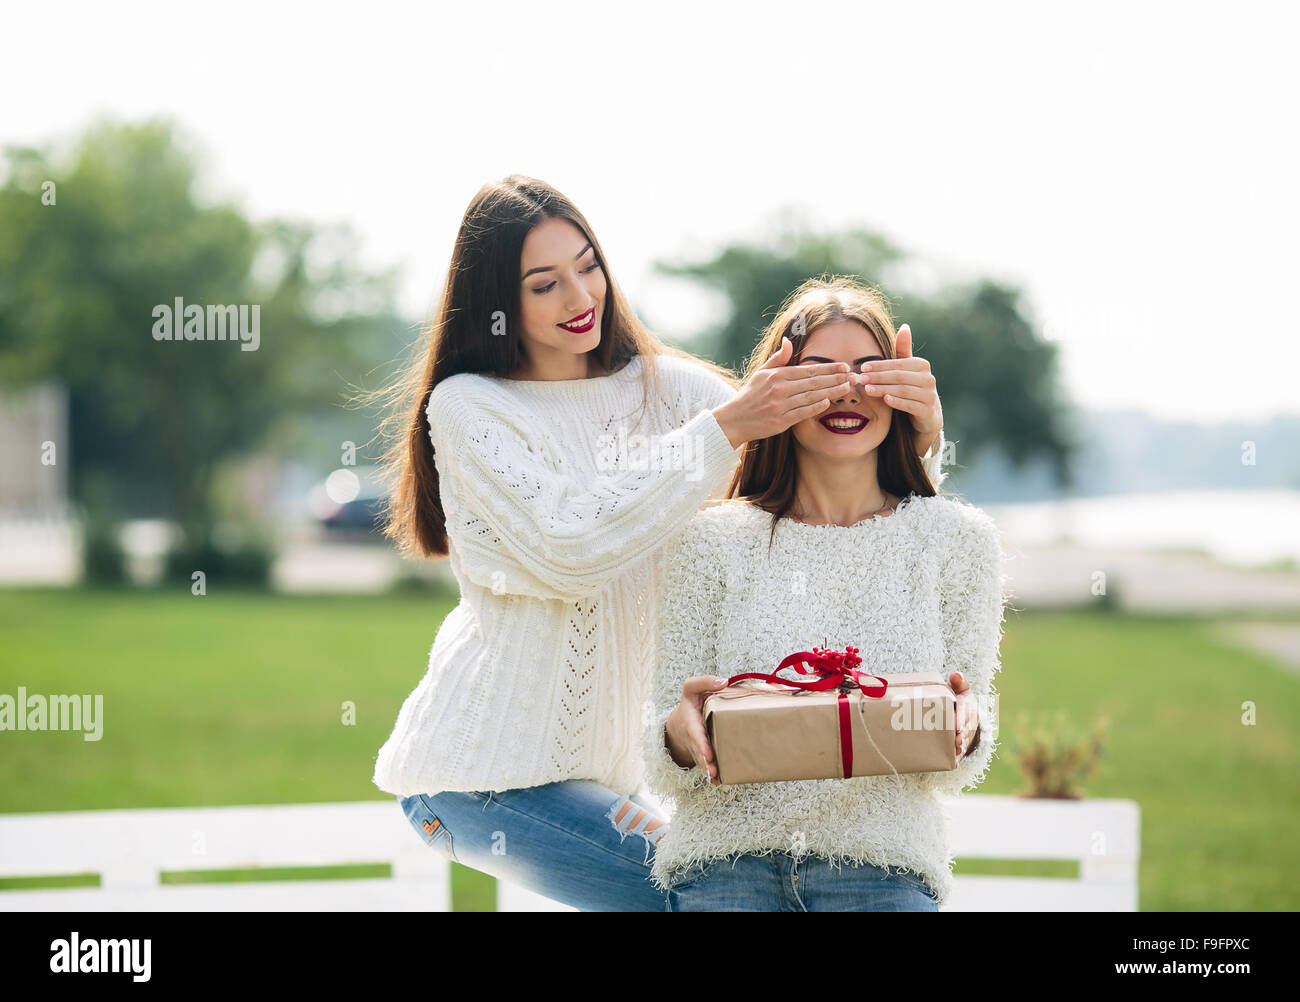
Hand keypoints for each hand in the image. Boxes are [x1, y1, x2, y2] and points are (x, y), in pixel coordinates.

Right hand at [665, 676, 729, 782]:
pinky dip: (712, 777)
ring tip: (716, 778)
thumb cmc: (689, 706)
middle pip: (698, 753)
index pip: (695, 735)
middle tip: (712, 770)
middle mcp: (693, 740)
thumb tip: (724, 681)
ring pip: (702, 764)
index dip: (701, 745)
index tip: (708, 754)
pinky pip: (705, 768)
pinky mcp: (702, 758)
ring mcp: (697, 751)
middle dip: (705, 763)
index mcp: (690, 723)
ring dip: (708, 772)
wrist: (677, 726)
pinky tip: (719, 782)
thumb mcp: (691, 690)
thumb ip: (704, 682)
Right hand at [712, 337, 851, 449]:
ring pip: (811, 396)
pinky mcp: (780, 421)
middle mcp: (779, 388)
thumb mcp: (761, 373)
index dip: (828, 368)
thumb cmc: (750, 396)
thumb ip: (778, 359)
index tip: (844, 366)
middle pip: (813, 382)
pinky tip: (828, 403)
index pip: (808, 370)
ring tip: (848, 388)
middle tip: (853, 375)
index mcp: (777, 375)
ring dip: (831, 391)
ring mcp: (780, 405)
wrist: (733, 420)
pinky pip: (802, 412)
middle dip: (835, 378)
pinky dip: (815, 407)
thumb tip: (789, 341)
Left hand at [854, 324, 942, 455]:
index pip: (897, 364)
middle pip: (899, 376)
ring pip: (903, 390)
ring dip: (883, 388)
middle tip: (860, 379)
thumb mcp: (907, 371)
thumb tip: (905, 326)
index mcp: (922, 366)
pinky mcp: (928, 411)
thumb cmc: (912, 389)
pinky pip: (911, 405)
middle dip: (878, 377)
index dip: (879, 365)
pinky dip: (898, 401)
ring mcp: (930, 395)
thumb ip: (903, 351)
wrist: (927, 417)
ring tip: (867, 389)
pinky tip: (885, 399)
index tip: (862, 368)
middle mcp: (928, 378)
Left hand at [949, 671, 979, 758]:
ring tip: (956, 751)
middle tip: (957, 741)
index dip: (963, 719)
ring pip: (966, 741)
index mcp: (969, 706)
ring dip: (961, 747)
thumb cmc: (956, 698)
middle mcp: (970, 720)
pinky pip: (961, 751)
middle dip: (963, 735)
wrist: (960, 711)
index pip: (967, 711)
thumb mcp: (959, 689)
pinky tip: (953, 763)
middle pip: (968, 729)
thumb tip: (955, 675)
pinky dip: (957, 757)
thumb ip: (958, 682)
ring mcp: (968, 733)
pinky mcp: (963, 742)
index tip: (957, 726)